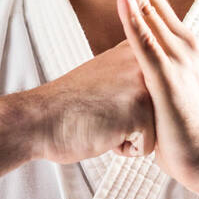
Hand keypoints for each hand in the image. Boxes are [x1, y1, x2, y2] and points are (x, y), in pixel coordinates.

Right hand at [28, 39, 156, 164]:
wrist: (38, 118)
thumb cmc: (71, 104)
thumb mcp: (109, 72)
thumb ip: (134, 70)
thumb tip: (160, 80)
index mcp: (138, 49)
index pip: (158, 93)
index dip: (130, 107)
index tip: (105, 98)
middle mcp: (145, 62)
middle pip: (160, 112)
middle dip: (133, 122)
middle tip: (102, 108)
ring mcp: (143, 85)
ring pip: (155, 131)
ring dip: (129, 135)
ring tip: (102, 119)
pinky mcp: (140, 112)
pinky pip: (145, 147)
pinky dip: (122, 148)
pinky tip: (101, 131)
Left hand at [97, 0, 198, 189]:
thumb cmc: (187, 134)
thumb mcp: (166, 93)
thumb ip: (154, 73)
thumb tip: (139, 68)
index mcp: (178, 44)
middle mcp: (180, 43)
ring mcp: (175, 58)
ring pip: (145, 7)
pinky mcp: (166, 78)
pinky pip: (146, 42)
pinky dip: (134, 16)